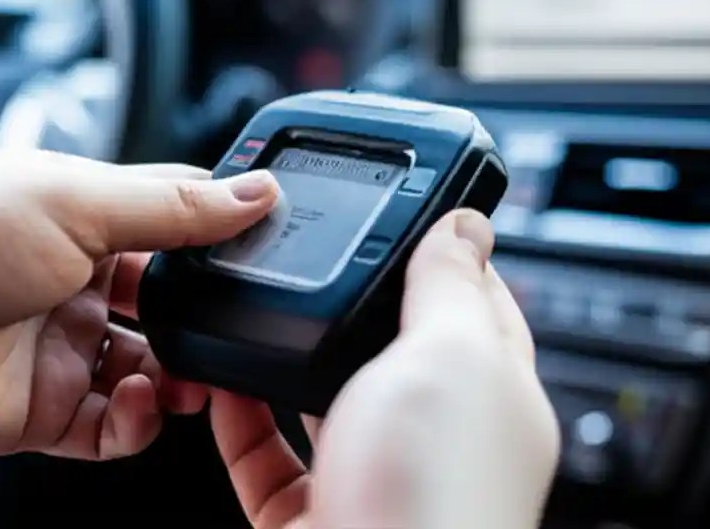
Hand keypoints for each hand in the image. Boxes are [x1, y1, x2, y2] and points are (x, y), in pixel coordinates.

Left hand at [0, 149, 278, 458]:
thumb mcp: (77, 202)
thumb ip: (174, 209)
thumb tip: (258, 191)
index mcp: (85, 220)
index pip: (174, 223)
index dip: (221, 235)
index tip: (269, 247)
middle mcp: (78, 284)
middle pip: (171, 307)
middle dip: (207, 321)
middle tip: (238, 328)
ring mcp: (61, 350)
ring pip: (153, 372)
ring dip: (183, 377)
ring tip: (191, 377)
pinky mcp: (44, 411)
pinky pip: (114, 428)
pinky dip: (140, 423)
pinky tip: (139, 402)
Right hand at [210, 209, 559, 528]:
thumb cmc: (435, 501)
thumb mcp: (453, 357)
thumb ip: (452, 287)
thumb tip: (467, 224)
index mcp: (492, 394)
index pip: (476, 304)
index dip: (441, 255)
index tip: (399, 211)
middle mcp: (436, 439)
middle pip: (391, 351)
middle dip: (350, 304)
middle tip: (306, 257)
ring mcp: (373, 479)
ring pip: (323, 401)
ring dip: (284, 356)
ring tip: (250, 306)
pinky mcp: (314, 517)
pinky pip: (268, 457)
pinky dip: (238, 416)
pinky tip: (217, 379)